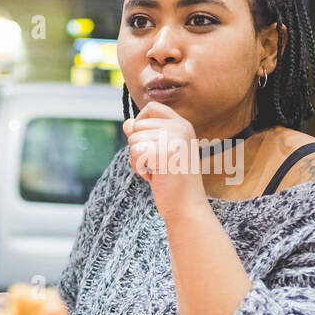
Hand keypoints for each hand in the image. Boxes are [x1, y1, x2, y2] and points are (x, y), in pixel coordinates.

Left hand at [123, 102, 208, 220]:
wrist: (186, 207)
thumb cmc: (174, 182)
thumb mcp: (160, 152)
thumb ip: (145, 135)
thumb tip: (127, 123)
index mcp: (183, 125)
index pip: (152, 107)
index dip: (141, 122)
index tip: (147, 142)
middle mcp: (181, 128)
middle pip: (137, 125)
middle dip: (138, 146)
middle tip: (156, 164)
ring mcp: (175, 139)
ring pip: (133, 140)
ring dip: (138, 159)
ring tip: (156, 171)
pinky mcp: (166, 152)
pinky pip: (135, 153)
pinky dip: (138, 168)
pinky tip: (154, 176)